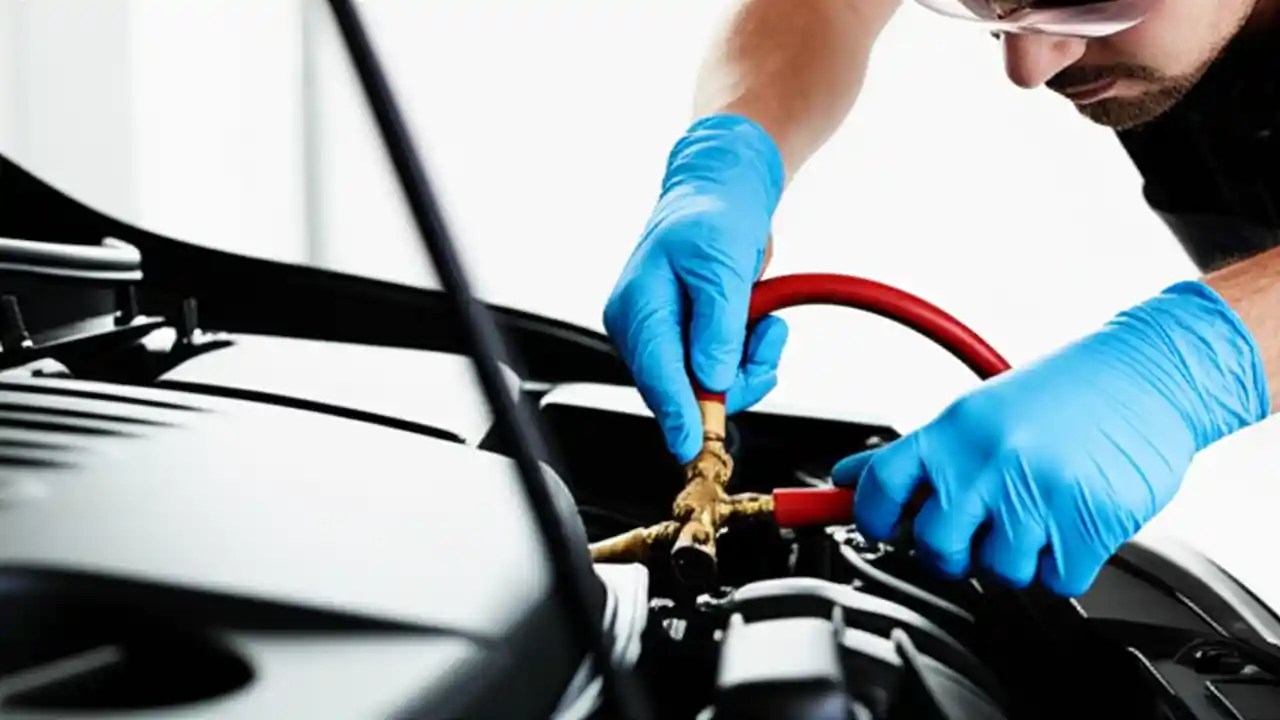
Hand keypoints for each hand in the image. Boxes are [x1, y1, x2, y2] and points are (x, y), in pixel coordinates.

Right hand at [604, 114, 788, 463]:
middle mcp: (643, 328)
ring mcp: (664, 336)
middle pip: (681, 390)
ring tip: (766, 325)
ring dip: (746, 366)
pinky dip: (746, 358)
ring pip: (705, 386)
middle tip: (765, 346)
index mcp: (637, 308)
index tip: (693, 446)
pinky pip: (717, 372)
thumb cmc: (714, 214)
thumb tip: (712, 378)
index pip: (656, 375)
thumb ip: (718, 328)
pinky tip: (759, 327)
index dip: (678, 415)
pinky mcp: (687, 340)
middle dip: (731, 380)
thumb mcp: (722, 267)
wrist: (724, 191)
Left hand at [832, 281, 1268, 595]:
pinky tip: (1069, 524)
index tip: (884, 524)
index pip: (879, 488)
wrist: (1151, 374)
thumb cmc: (1065, 393)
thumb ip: (914, 453)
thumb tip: (848, 478)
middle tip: (978, 526)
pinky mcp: (1088, 525)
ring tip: (1036, 512)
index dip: (873, 516)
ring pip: (998, 572)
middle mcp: (989, 462)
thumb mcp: (977, 412)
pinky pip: (1055, 580)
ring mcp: (1039, 496)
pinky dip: (1063, 564)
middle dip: (953, 549)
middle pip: (936, 547)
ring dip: (1016, 556)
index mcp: (953, 430)